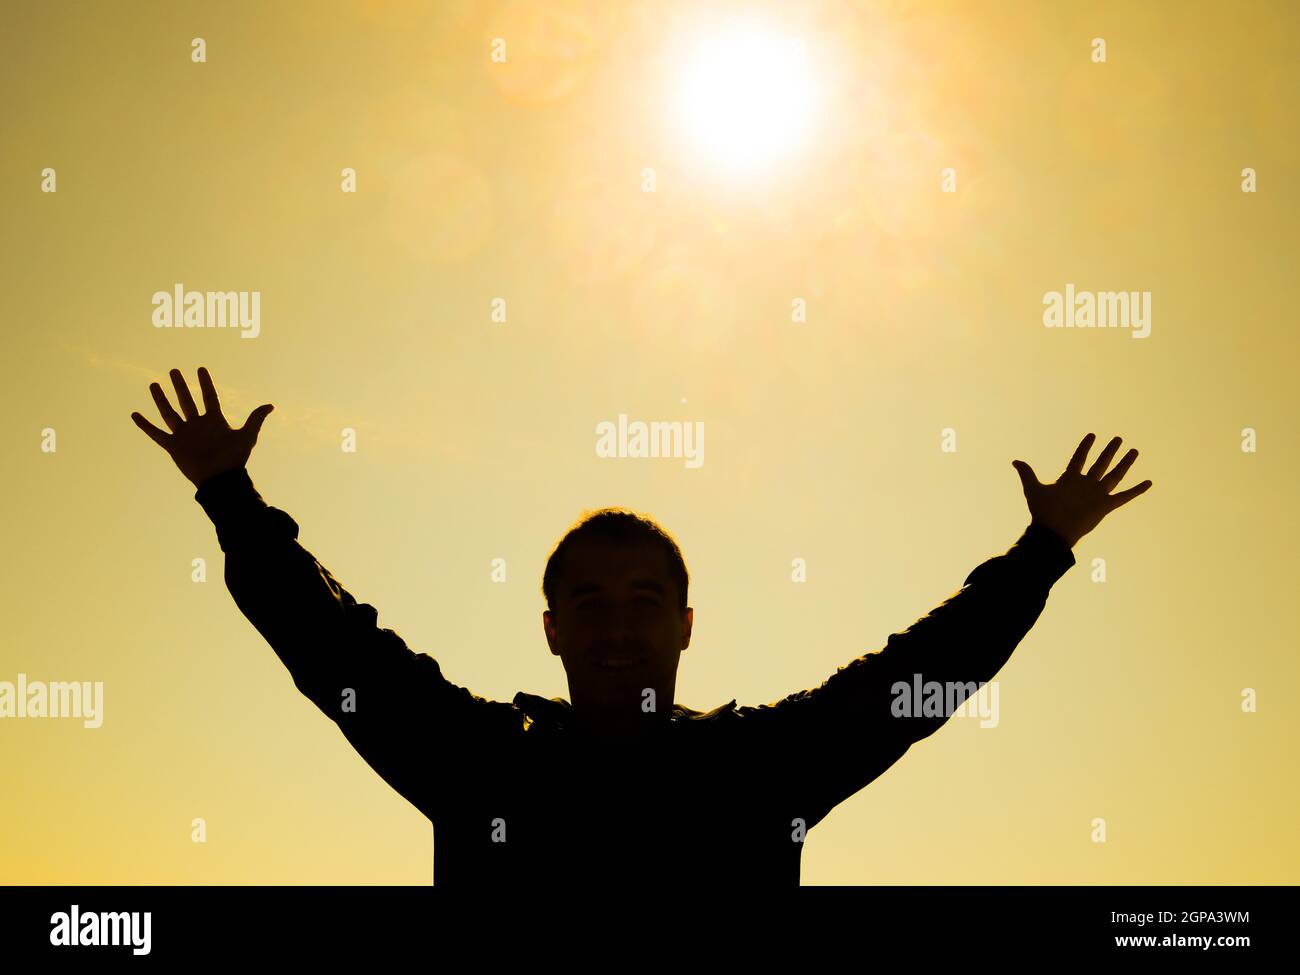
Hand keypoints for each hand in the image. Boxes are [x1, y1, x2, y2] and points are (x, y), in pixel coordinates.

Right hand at [130, 367, 273, 488]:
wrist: (220, 478)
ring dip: (161, 399)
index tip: (201, 369)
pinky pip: (156, 433)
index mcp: (215, 421)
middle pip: (187, 401)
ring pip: (169, 413)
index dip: (206, 383)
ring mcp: (185, 435)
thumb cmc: (234, 459)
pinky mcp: (174, 446)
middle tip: (174, 371)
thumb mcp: (247, 436)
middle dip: (181, 386)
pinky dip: (145, 425)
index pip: (209, 397)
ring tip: (154, 385)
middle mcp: (198, 425)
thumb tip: (270, 405)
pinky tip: (135, 414)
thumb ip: (255, 419)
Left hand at [1012, 434, 1152, 548]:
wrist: (1053, 531)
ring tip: (1134, 451)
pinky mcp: (1105, 506)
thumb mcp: (1033, 490)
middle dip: (1109, 451)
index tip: (1092, 435)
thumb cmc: (1043, 512)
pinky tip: (1148, 482)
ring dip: (1124, 464)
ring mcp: (1096, 494)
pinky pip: (1124, 496)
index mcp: (1069, 479)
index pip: (1079, 458)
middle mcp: (1085, 485)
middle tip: (1118, 438)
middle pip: (1100, 463)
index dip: (1085, 447)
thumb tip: (1014, 461)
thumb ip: (1027, 474)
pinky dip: (1136, 490)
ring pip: (1114, 475)